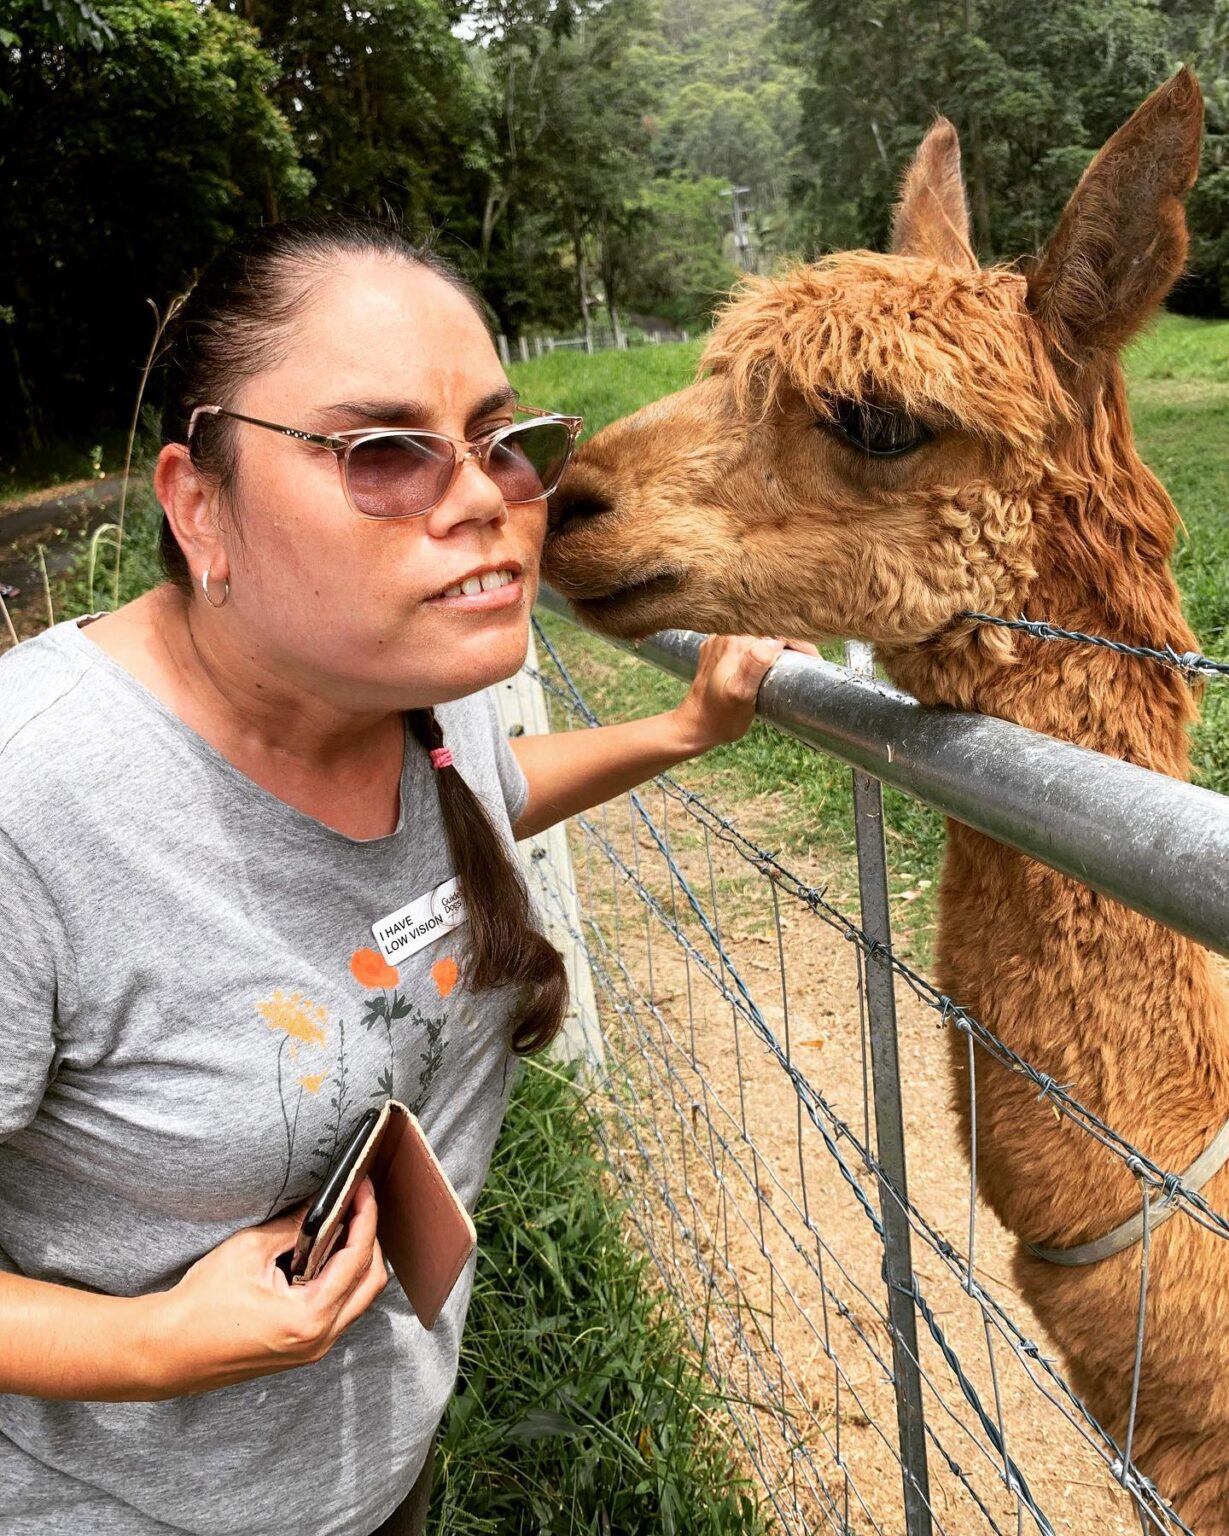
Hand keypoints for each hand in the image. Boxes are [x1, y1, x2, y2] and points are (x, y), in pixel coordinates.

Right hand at [142, 1177, 387, 1398]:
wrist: (169, 1350)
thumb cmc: (201, 1305)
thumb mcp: (250, 1250)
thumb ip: (294, 1226)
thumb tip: (322, 1204)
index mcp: (309, 1317)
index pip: (357, 1258)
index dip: (365, 1216)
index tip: (364, 1188)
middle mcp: (319, 1339)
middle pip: (370, 1282)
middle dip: (369, 1238)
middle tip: (358, 1203)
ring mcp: (312, 1349)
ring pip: (357, 1298)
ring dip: (356, 1259)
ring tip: (344, 1221)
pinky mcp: (301, 1349)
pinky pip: (338, 1309)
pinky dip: (340, 1279)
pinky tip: (326, 1253)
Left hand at [670, 635, 818, 754]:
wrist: (694, 727)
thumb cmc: (720, 717)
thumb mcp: (741, 694)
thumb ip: (755, 665)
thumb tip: (774, 641)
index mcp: (735, 641)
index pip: (777, 633)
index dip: (800, 643)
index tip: (814, 660)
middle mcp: (726, 635)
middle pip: (769, 631)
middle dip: (791, 643)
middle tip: (807, 661)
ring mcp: (720, 642)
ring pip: (759, 636)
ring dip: (776, 646)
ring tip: (793, 662)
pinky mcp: (717, 651)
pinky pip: (746, 643)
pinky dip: (760, 650)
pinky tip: (769, 663)